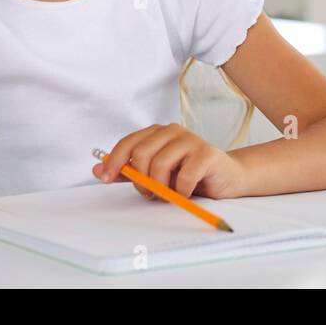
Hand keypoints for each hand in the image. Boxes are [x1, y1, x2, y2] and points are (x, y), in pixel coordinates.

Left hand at [92, 123, 247, 199]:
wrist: (226, 177)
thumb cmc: (189, 175)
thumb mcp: (155, 174)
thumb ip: (128, 171)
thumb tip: (98, 169)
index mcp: (157, 133)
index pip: (128, 142)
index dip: (114, 161)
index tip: (106, 178)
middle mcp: (172, 131)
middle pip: (141, 154)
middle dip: (141, 179)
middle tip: (149, 193)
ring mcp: (191, 139)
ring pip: (160, 165)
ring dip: (161, 187)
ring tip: (169, 193)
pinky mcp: (207, 153)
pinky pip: (184, 177)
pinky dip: (181, 191)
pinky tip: (187, 192)